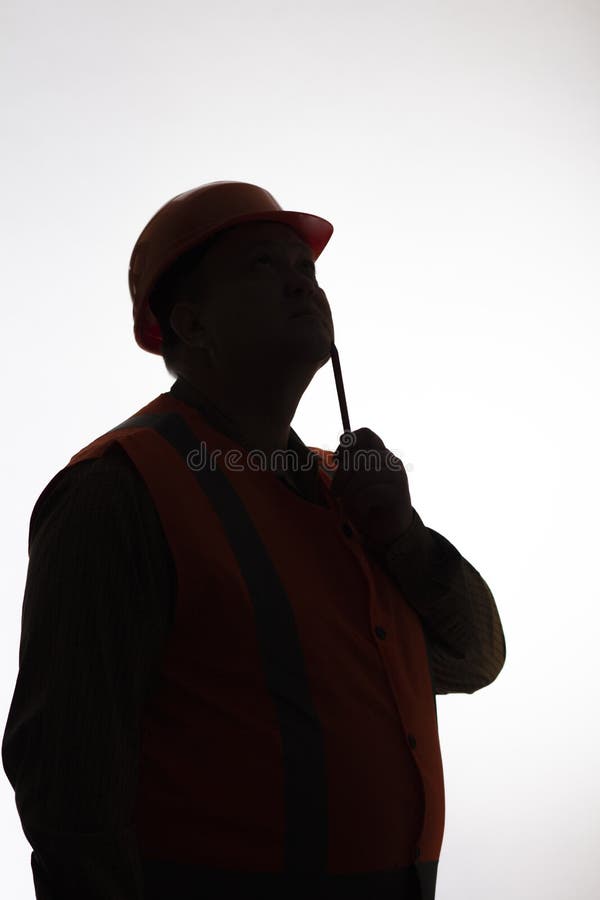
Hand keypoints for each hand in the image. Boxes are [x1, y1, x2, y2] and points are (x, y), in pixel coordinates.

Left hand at [330, 428, 413, 548]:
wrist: (390, 532)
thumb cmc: (369, 506)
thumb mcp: (355, 482)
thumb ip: (350, 467)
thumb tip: (337, 457)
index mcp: (381, 455)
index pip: (366, 434)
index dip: (348, 443)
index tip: (338, 460)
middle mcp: (391, 461)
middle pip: (359, 456)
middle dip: (342, 476)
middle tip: (336, 493)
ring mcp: (397, 476)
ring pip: (363, 475)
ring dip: (350, 493)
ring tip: (350, 505)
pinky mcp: (398, 494)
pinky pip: (368, 494)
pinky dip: (358, 505)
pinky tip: (362, 512)